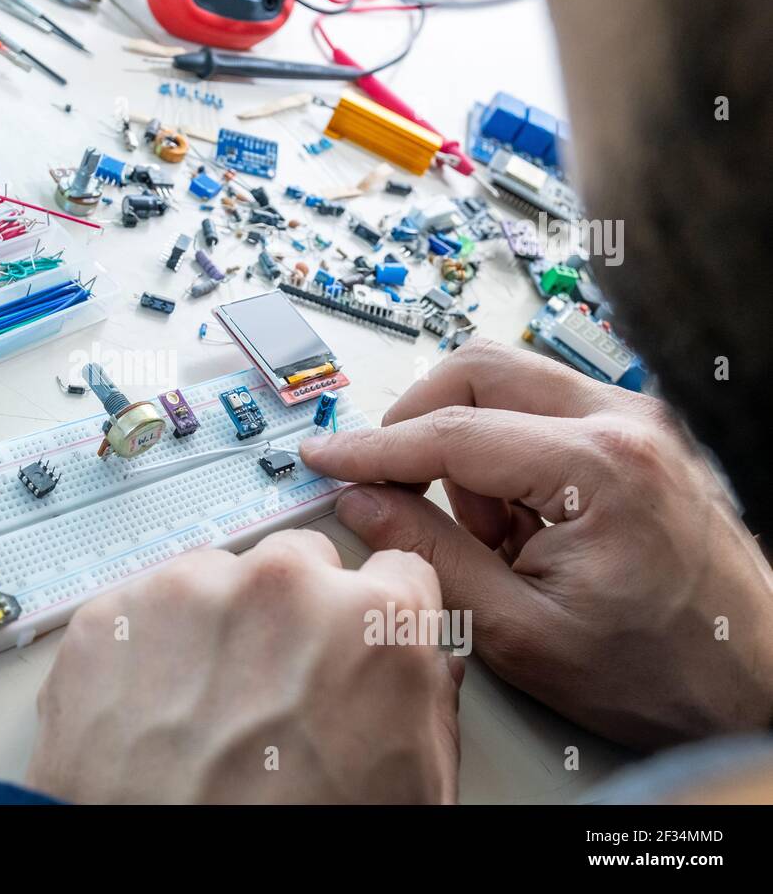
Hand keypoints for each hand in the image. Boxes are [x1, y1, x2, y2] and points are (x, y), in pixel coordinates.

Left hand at [26, 531, 461, 803]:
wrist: (162, 883)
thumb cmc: (289, 846)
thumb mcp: (412, 786)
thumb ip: (426, 699)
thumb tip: (426, 664)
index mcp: (371, 623)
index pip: (395, 571)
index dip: (376, 615)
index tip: (353, 637)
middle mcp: (278, 588)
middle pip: (298, 563)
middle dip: (292, 615)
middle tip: (272, 689)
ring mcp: (183, 594)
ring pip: (214, 579)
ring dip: (217, 627)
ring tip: (207, 712)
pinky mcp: (107, 616)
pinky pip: (140, 609)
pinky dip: (148, 649)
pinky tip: (158, 713)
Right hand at [299, 339, 772, 749]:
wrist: (750, 686)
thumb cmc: (661, 670)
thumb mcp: (520, 632)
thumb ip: (431, 556)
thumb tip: (364, 504)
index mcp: (599, 468)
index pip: (451, 432)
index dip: (372, 448)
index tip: (327, 459)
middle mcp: (624, 424)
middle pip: (478, 371)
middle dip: (420, 426)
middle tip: (396, 489)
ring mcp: (637, 424)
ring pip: (508, 385)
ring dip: (470, 448)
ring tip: (494, 537)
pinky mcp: (637, 437)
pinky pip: (541, 413)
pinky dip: (508, 458)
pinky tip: (528, 527)